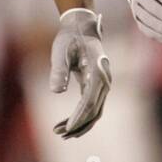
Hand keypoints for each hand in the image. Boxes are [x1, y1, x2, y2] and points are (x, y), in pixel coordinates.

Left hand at [49, 8, 111, 138]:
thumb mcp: (60, 51)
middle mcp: (104, 80)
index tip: (66, 129)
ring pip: (95, 112)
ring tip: (60, 133)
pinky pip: (92, 107)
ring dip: (80, 124)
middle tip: (59, 134)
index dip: (78, 117)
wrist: (82, 28)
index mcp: (97, 72)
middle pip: (94, 111)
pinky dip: (82, 117)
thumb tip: (56, 91)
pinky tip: (68, 124)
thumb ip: (59, 70)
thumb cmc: (70, 38)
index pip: (89, 102)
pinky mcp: (97, 87)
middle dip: (78, 125)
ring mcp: (103, 85)